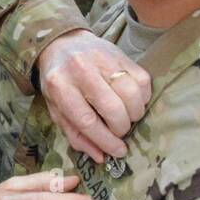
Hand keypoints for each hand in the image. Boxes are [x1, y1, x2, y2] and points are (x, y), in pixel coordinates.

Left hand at [36, 29, 150, 163]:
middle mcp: (81, 70)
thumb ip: (76, 134)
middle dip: (122, 127)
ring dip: (135, 113)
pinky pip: (142, 79)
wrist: (62, 43)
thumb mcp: (57, 109)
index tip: (119, 151)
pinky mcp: (121, 53)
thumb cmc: (59, 82)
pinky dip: (143, 96)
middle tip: (120, 131)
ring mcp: (103, 58)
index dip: (106, 140)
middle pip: (112, 108)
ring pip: (131, 93)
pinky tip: (134, 100)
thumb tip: (100, 157)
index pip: (87, 121)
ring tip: (128, 117)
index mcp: (60, 87)